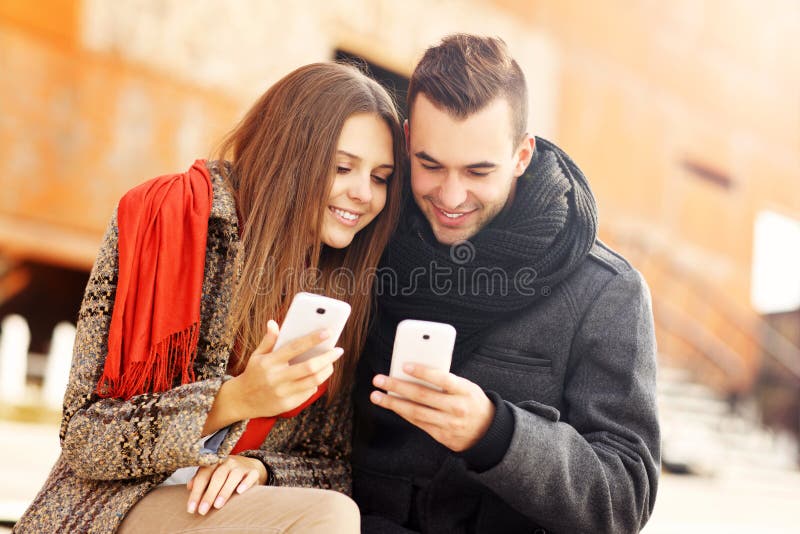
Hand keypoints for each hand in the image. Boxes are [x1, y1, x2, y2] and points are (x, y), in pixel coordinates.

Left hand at [186, 455, 266, 514]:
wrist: (250, 465)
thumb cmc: (226, 473)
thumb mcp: (213, 474)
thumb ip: (201, 480)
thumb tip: (189, 487)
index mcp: (215, 462)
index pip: (203, 476)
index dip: (196, 492)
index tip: (191, 508)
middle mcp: (228, 462)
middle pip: (217, 477)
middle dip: (209, 495)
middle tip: (202, 510)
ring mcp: (241, 466)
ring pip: (233, 476)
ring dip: (224, 491)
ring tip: (217, 506)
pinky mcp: (253, 472)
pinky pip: (250, 476)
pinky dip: (245, 484)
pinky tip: (239, 492)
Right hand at [230, 320, 342, 419]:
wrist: (241, 400)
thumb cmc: (253, 373)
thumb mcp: (257, 355)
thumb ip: (268, 340)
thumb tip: (273, 323)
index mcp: (270, 362)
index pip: (295, 347)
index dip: (313, 339)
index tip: (328, 332)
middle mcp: (277, 377)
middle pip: (309, 367)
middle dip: (328, 357)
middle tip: (339, 350)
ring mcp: (282, 392)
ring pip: (313, 381)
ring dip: (326, 371)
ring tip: (331, 363)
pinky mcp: (287, 405)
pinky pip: (308, 393)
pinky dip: (316, 384)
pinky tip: (318, 376)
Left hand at [370, 364, 494, 451]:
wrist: (488, 432)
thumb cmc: (472, 401)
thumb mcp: (467, 387)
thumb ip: (446, 381)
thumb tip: (415, 372)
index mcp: (465, 391)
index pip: (442, 379)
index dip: (422, 372)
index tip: (403, 365)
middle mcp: (456, 409)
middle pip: (422, 397)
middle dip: (397, 387)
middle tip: (379, 380)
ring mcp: (449, 425)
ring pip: (416, 413)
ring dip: (393, 404)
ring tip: (376, 396)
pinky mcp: (442, 437)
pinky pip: (419, 423)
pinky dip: (404, 413)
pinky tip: (392, 406)